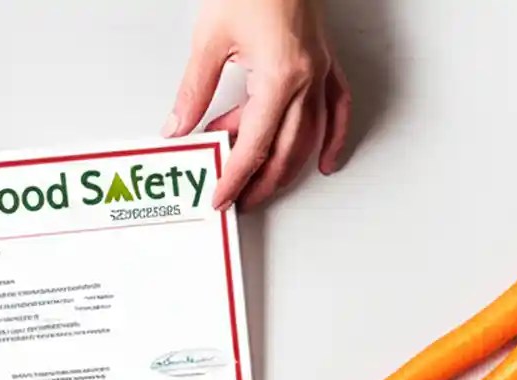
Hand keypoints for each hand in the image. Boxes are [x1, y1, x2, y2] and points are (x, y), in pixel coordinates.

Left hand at [165, 0, 351, 210]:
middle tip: (238, 201)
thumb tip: (179, 126)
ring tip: (262, 184)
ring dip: (287, 167)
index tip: (221, 197)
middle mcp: (306, 80)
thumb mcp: (209, 40)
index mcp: (279, 77)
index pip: (254, 145)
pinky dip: (332, 139)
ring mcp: (320, 73)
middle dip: (261, 183)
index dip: (235, 177)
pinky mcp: (324, 65)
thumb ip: (194, 91)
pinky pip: (337, 111)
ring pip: (310, 137)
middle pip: (286, 151)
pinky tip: (324, 161)